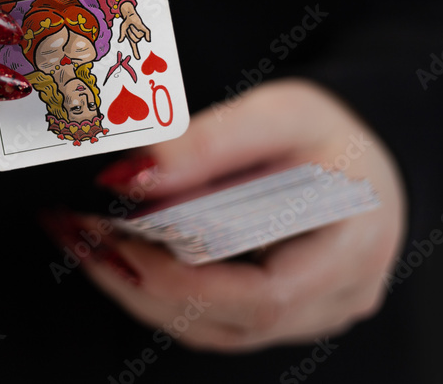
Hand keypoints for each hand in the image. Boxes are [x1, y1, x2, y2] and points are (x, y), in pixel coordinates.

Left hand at [79, 79, 405, 351]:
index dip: (182, 276)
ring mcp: (312, 316)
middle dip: (144, 281)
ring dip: (141, 291)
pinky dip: (161, 294)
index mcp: (353, 246)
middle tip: (83, 234)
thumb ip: (212, 142)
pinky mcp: (281, 317)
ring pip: (215, 329)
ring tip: (86, 242)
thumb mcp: (280, 114)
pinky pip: (214, 322)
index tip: (117, 234)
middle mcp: (339, 296)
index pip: (264, 292)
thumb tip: (134, 176)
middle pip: (231, 318)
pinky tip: (118, 256)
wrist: (360, 152)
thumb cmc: (327, 132)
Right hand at [118, 1, 150, 58]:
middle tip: (129, 28)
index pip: (134, 47)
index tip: (138, 58)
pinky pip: (147, 32)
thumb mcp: (122, 30)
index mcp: (132, 39)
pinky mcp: (144, 28)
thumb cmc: (126, 24)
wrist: (128, 15)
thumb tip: (120, 41)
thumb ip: (122, 36)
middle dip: (131, 33)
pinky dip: (148, 36)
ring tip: (132, 25)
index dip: (136, 53)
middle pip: (136, 40)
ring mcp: (141, 33)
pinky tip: (148, 40)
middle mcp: (137, 37)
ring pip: (139, 35)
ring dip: (134, 29)